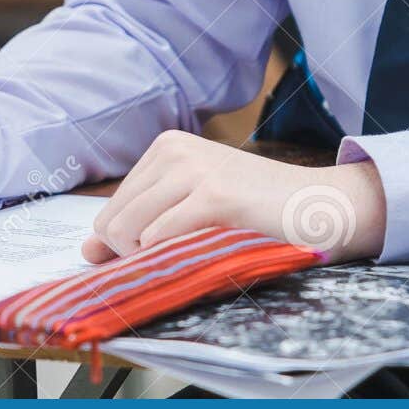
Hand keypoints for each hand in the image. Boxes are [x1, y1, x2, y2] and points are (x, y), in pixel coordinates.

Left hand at [82, 131, 386, 264]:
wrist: (321, 206)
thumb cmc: (256, 212)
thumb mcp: (188, 209)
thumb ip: (138, 224)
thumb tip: (87, 252)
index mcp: (164, 148)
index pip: (110, 210)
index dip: (125, 246)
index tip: (160, 255)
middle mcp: (173, 151)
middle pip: (112, 223)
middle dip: (134, 256)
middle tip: (180, 260)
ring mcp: (193, 170)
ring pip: (129, 232)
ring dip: (155, 260)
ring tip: (198, 254)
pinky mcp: (214, 196)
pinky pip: (160, 239)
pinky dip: (173, 259)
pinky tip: (206, 253)